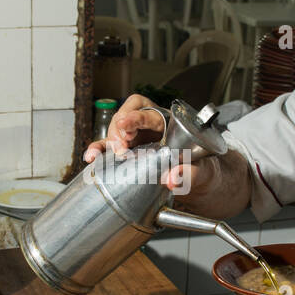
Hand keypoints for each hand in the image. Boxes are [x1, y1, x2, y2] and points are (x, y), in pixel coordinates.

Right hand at [82, 94, 217, 197]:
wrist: (200, 182)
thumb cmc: (202, 170)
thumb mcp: (203, 172)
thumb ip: (191, 174)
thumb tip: (172, 179)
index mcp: (169, 123)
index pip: (149, 111)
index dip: (135, 116)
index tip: (125, 125)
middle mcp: (150, 128)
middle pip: (127, 115)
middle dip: (119, 128)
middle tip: (121, 146)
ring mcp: (137, 140)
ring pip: (115, 131)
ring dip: (107, 141)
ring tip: (105, 154)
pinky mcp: (127, 154)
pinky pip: (108, 150)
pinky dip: (98, 152)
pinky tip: (91, 159)